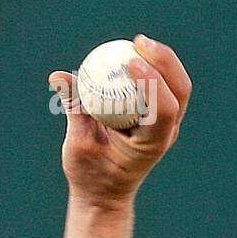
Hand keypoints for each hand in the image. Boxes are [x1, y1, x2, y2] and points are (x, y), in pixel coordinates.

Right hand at [49, 35, 191, 209]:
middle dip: (164, 61)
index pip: (163, 108)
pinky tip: (134, 53)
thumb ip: (74, 108)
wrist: (103, 195)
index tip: (129, 63)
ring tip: (138, 43)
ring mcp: (168, 124)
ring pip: (177, 84)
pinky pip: (164, 85)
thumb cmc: (89, 175)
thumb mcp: (77, 143)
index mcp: (151, 144)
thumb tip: (57, 76)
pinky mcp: (159, 116)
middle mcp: (167, 132)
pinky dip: (153, 67)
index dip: (151, 82)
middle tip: (138, 42)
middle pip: (179, 89)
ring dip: (162, 60)